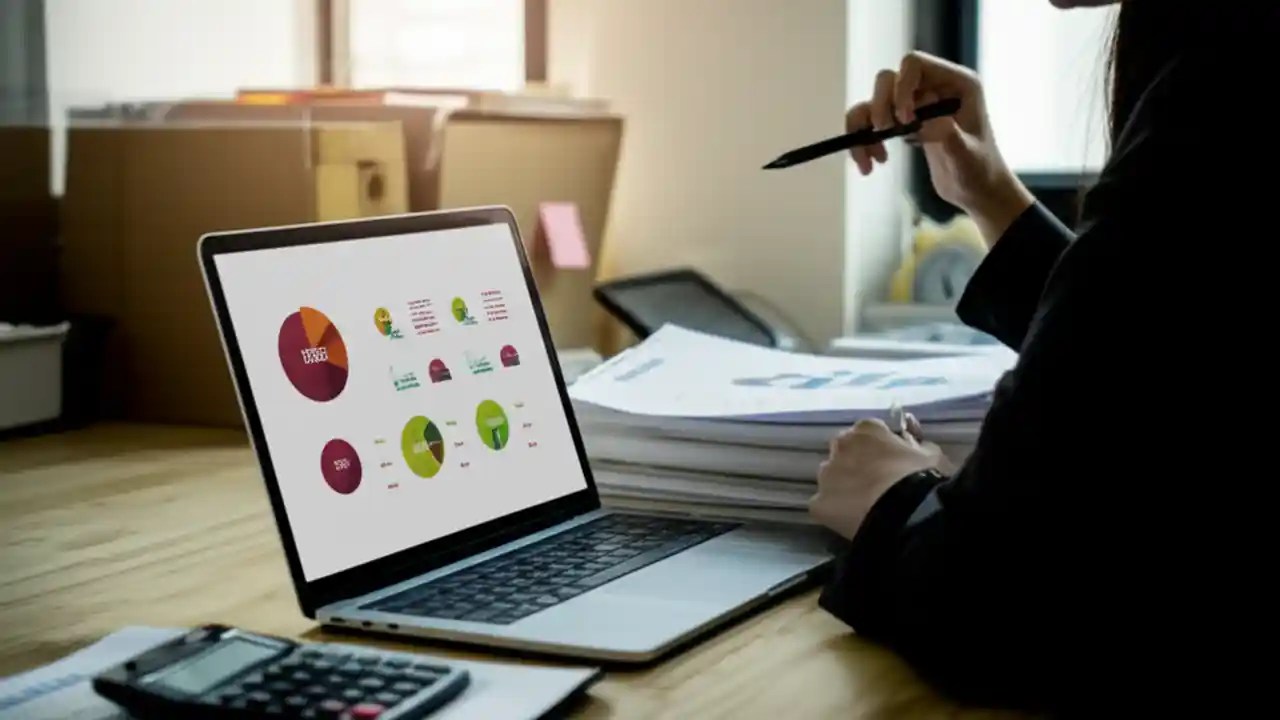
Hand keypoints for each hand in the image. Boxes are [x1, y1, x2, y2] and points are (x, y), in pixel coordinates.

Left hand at [809, 418, 953, 540]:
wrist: (907, 515)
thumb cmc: (922, 479)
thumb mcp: (932, 455)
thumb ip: (917, 445)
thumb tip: (911, 442)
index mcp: (866, 429)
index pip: (869, 432)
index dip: (880, 448)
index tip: (891, 462)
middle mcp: (840, 446)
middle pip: (844, 452)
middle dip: (856, 464)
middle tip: (876, 484)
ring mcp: (826, 475)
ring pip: (831, 478)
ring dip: (843, 487)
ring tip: (864, 506)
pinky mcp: (818, 503)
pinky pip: (823, 505)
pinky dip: (834, 512)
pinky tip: (852, 522)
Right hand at [846, 51, 1034, 244]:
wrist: (976, 191)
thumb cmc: (980, 172)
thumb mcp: (968, 156)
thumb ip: (949, 135)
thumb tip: (925, 120)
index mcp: (957, 83)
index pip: (914, 64)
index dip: (901, 87)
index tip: (905, 120)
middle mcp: (933, 88)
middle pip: (888, 79)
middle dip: (879, 106)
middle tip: (885, 132)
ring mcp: (917, 105)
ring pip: (874, 102)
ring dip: (864, 127)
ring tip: (871, 159)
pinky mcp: (903, 124)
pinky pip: (871, 123)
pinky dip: (863, 142)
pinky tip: (871, 164)